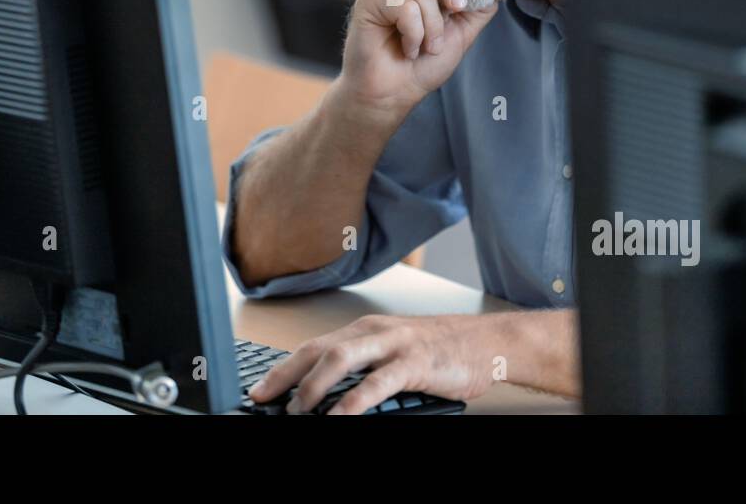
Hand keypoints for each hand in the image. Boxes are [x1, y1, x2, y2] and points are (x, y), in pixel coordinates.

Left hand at [247, 314, 502, 414]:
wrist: (487, 342)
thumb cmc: (440, 351)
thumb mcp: (393, 353)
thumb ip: (362, 368)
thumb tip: (325, 395)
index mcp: (364, 330)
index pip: (312, 347)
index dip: (282, 369)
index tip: (258, 391)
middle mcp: (373, 331)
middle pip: (318, 350)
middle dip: (286, 376)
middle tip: (264, 400)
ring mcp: (394, 344)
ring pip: (342, 359)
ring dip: (314, 386)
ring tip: (297, 409)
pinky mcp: (415, 362)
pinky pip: (378, 382)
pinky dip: (355, 400)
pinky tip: (340, 416)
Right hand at [339, 0, 497, 120]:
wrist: (393, 95)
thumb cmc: (422, 65)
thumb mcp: (462, 31)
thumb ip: (478, 6)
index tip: (464, 5)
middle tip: (455, 13)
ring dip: (433, 27)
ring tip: (426, 47)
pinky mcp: (367, 1)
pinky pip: (404, 8)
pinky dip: (414, 35)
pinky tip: (408, 49)